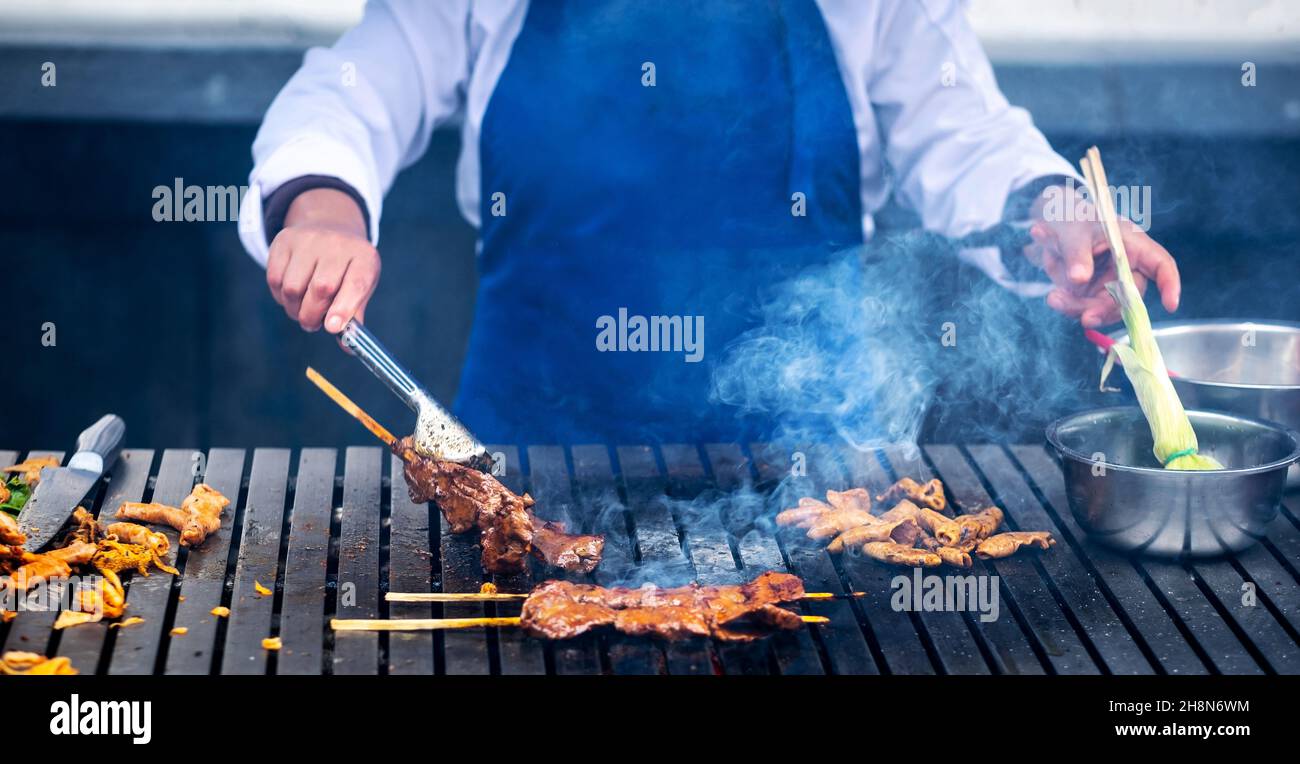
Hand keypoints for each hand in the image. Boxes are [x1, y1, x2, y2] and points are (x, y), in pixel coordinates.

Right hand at [265, 188, 379, 332]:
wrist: (330, 228)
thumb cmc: (348, 268)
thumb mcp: (360, 286)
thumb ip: (354, 315)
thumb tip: (348, 348)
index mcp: (364, 257)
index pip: (356, 284)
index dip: (344, 308)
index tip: (332, 328)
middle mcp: (337, 244)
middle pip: (321, 289)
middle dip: (313, 316)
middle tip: (313, 325)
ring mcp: (309, 239)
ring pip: (293, 287)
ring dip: (295, 310)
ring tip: (303, 312)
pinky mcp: (284, 241)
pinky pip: (275, 279)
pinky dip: (280, 297)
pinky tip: (291, 297)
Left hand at [1025, 184, 1179, 327]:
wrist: (1050, 226)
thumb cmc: (1070, 218)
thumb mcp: (1072, 231)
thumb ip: (1076, 254)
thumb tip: (1079, 279)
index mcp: (1132, 244)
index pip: (1161, 265)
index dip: (1169, 284)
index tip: (1170, 306)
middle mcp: (1125, 267)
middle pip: (1129, 297)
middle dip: (1107, 309)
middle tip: (1085, 317)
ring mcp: (1108, 283)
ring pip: (1105, 309)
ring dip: (1082, 310)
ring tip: (1055, 299)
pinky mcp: (1090, 294)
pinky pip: (1085, 309)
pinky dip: (1070, 308)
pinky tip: (1055, 297)